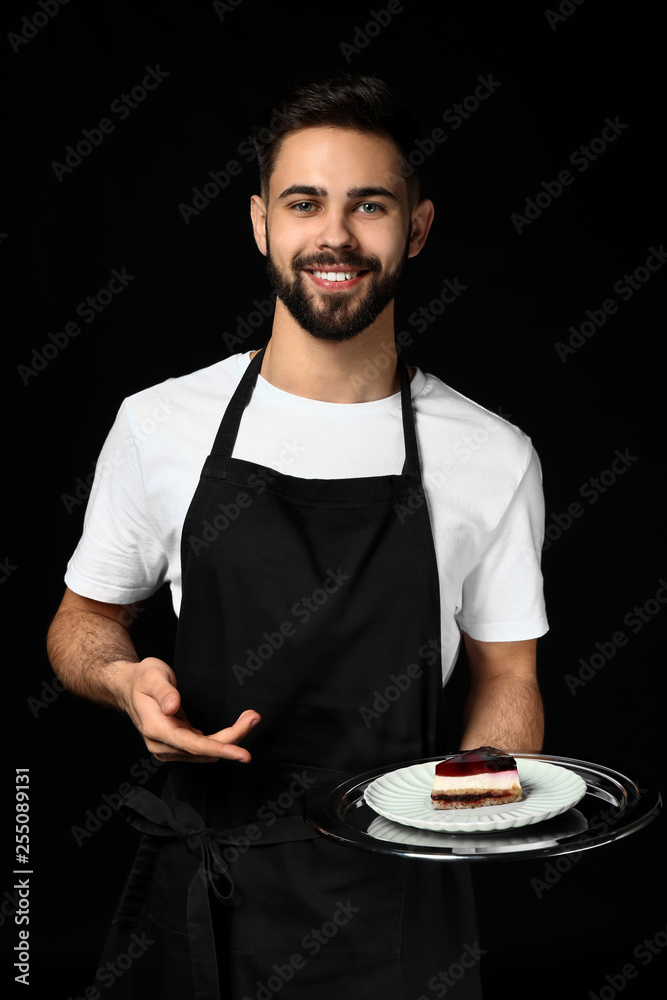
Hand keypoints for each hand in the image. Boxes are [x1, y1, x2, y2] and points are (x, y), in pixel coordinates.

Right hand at [122, 657, 260, 762]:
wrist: (129, 686)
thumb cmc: (142, 678)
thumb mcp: (152, 676)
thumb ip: (163, 692)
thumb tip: (172, 707)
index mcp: (156, 728)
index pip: (192, 745)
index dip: (219, 749)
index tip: (242, 753)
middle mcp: (160, 744)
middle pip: (204, 751)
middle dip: (233, 738)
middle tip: (254, 717)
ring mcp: (167, 747)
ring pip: (205, 752)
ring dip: (230, 739)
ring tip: (249, 718)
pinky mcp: (175, 745)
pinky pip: (202, 748)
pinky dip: (221, 741)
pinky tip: (235, 729)